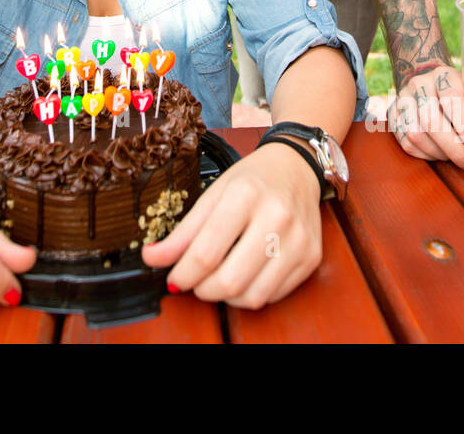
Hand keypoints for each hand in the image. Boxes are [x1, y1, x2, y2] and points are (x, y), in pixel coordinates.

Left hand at [141, 143, 322, 307]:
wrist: (297, 166)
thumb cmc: (253, 178)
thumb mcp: (213, 194)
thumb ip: (183, 231)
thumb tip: (152, 258)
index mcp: (245, 195)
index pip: (206, 253)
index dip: (183, 274)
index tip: (173, 277)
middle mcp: (277, 218)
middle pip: (230, 280)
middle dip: (203, 290)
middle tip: (194, 282)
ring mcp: (298, 240)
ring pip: (253, 296)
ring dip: (227, 297)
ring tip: (218, 279)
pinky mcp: (311, 258)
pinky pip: (274, 295)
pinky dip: (251, 294)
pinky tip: (243, 276)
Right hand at [386, 65, 463, 172]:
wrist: (426, 74)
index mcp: (444, 76)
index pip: (452, 103)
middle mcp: (418, 86)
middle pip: (432, 122)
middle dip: (457, 151)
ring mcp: (402, 102)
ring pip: (416, 135)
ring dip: (442, 156)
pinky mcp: (393, 118)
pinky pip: (406, 143)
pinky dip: (426, 156)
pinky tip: (443, 159)